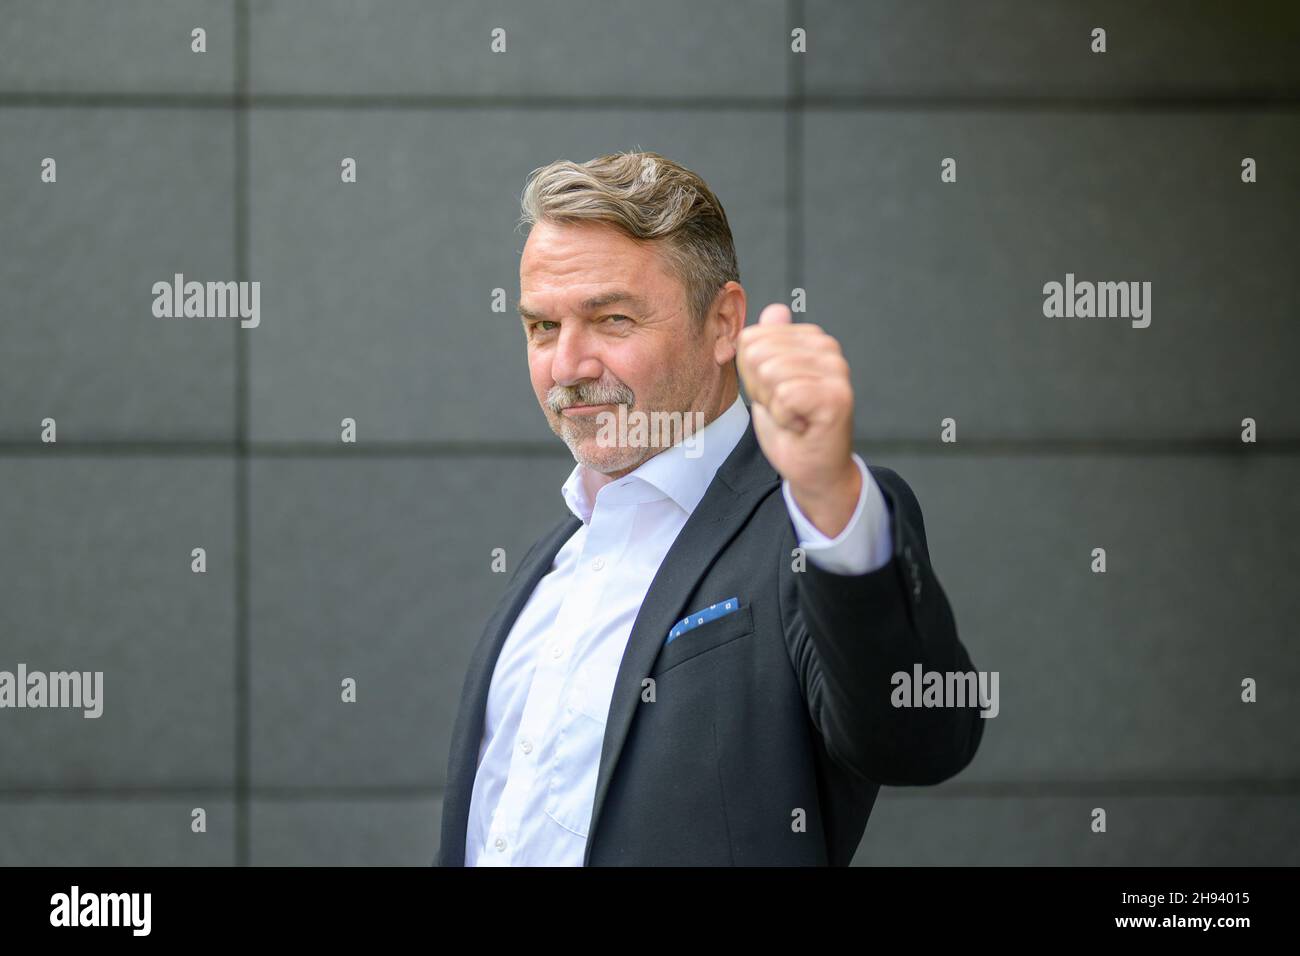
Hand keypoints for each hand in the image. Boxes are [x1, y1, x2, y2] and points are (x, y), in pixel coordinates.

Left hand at [736, 303, 861, 537]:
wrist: (812, 468)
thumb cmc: (790, 426)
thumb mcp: (767, 382)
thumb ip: (767, 346)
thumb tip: (776, 310)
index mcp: (810, 338)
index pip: (750, 339)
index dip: (751, 375)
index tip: (774, 394)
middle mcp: (827, 348)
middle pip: (757, 353)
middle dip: (760, 389)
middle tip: (785, 408)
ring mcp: (836, 370)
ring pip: (770, 373)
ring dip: (774, 405)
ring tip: (794, 416)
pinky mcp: (837, 395)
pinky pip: (786, 395)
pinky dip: (785, 418)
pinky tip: (802, 425)